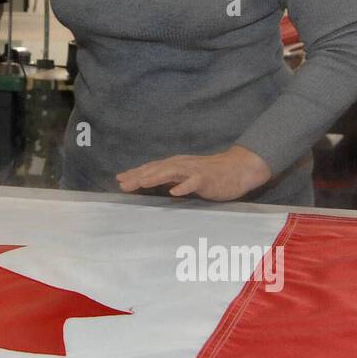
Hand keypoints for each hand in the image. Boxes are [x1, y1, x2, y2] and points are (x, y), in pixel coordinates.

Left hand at [116, 145, 271, 201]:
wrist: (237, 169)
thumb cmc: (210, 174)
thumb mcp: (185, 174)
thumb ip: (169, 177)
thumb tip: (148, 182)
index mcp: (176, 164)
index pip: (152, 168)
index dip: (135, 173)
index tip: (119, 179)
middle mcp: (182, 165)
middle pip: (157, 169)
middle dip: (139, 176)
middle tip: (123, 183)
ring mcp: (194, 171)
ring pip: (172, 172)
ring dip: (155, 177)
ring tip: (141, 183)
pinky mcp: (207, 179)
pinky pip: (194, 183)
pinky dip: (184, 187)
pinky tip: (174, 193)